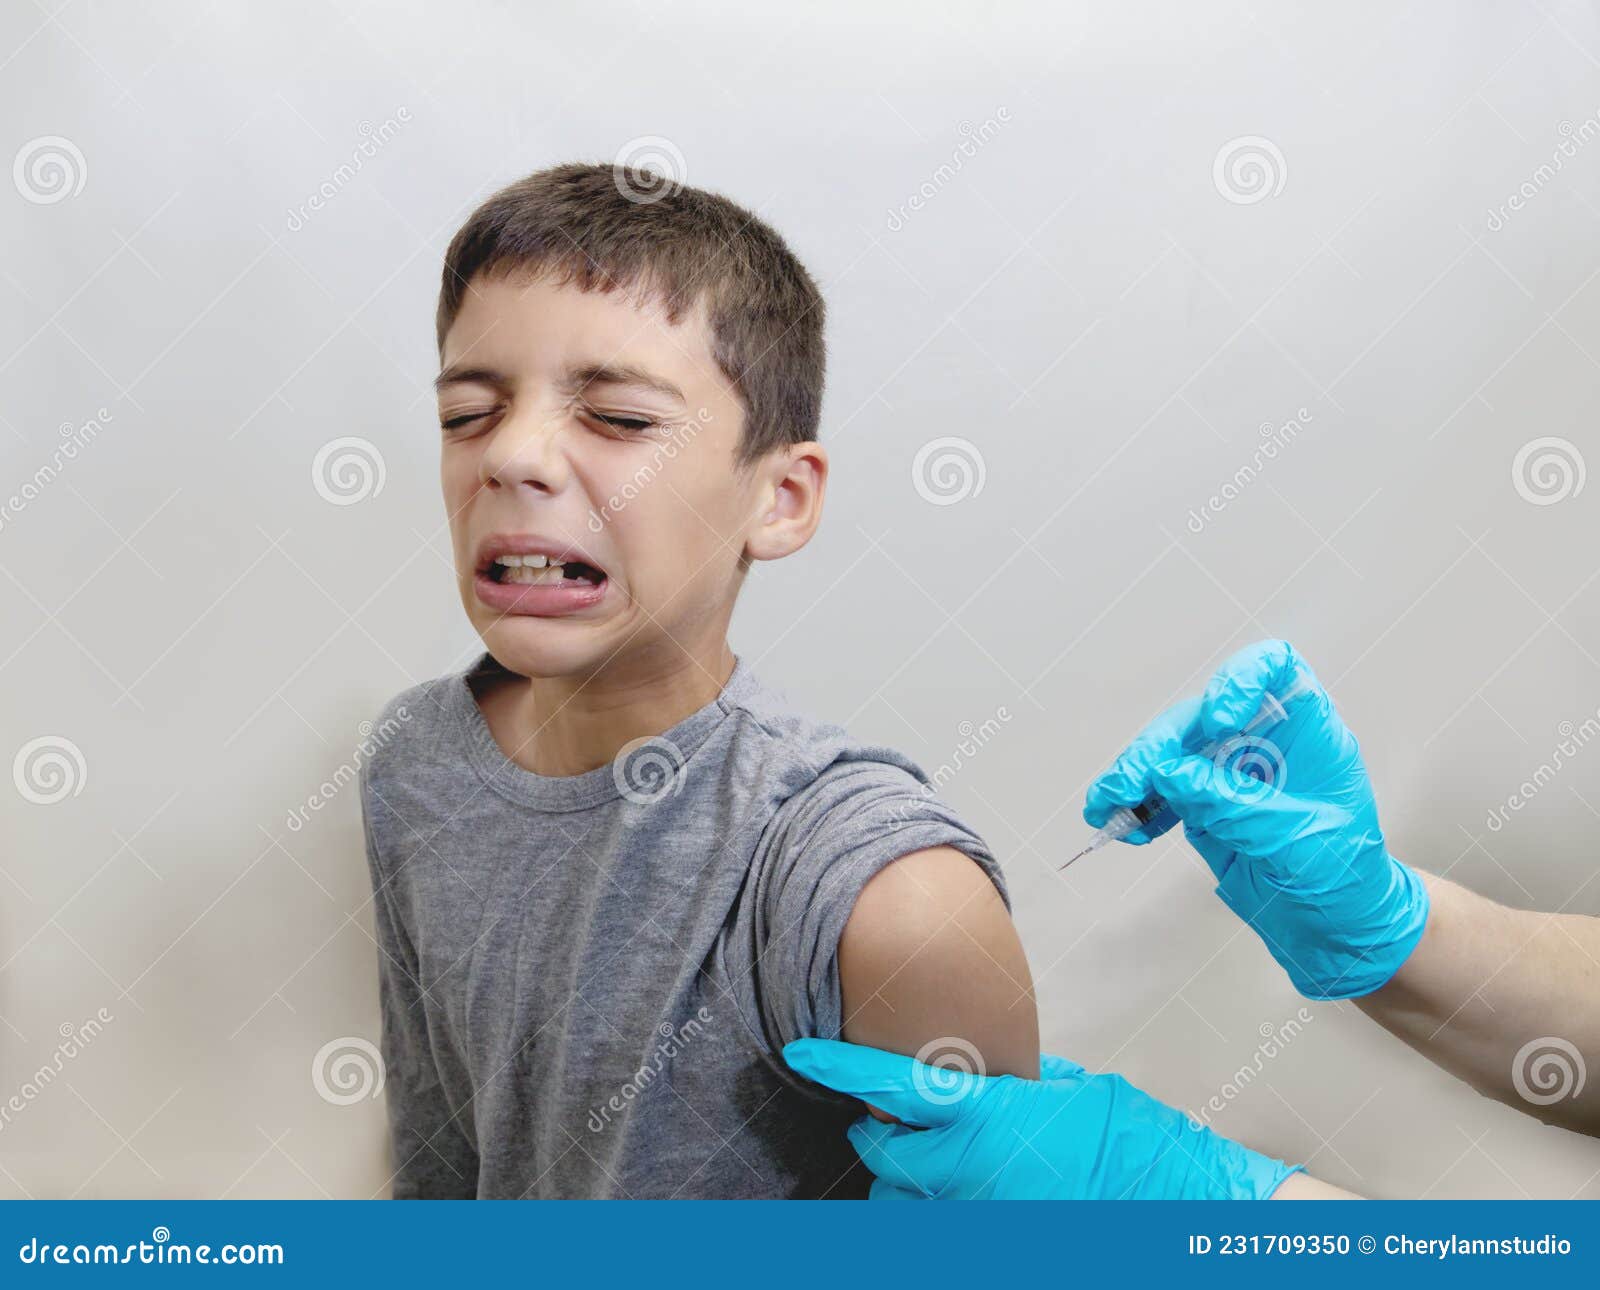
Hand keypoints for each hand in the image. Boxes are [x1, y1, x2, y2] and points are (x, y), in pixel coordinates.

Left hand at [783, 1038, 1299, 1199]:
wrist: (1187, 1214)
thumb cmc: (1138, 1147)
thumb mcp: (1074, 1090)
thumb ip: (1017, 1081)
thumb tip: (989, 1072)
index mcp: (990, 1117)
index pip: (890, 1086)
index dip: (839, 1066)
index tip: (803, 1052)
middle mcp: (972, 1175)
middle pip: (881, 1157)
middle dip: (878, 1138)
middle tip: (891, 1122)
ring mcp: (978, 1225)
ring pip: (897, 1212)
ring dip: (902, 1193)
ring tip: (933, 1174)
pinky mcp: (990, 1254)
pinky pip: (934, 1242)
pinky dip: (932, 1224)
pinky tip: (959, 1207)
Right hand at [1083, 638, 1428, 998]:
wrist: (1336, 931)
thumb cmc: (1343, 881)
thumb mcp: (1295, 842)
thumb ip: (1233, 804)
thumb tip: (1171, 773)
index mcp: (1307, 732)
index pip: (1274, 670)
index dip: (1240, 680)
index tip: (1218, 721)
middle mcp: (1265, 741)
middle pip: (1199, 716)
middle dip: (1158, 745)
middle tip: (1129, 783)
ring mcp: (1229, 771)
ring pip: (1169, 751)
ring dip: (1133, 774)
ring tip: (1106, 807)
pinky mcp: (1202, 803)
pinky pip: (1160, 790)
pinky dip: (1136, 805)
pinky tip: (1123, 826)